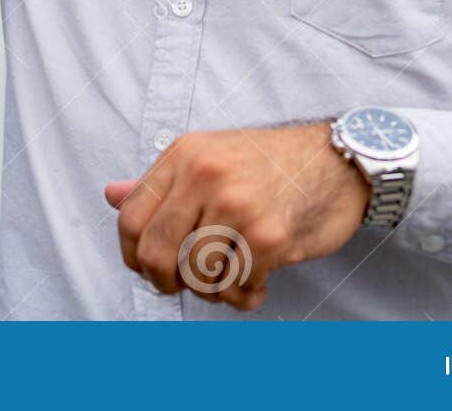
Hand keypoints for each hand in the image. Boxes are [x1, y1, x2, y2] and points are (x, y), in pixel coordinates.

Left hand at [104, 124, 371, 311]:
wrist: (339, 161)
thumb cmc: (271, 164)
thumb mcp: (208, 156)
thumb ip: (160, 182)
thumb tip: (112, 195)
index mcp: (184, 156)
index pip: (129, 219)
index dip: (133, 256)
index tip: (151, 268)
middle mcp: (205, 176)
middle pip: (155, 254)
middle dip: (167, 282)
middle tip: (188, 284)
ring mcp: (237, 205)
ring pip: (196, 276)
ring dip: (212, 291)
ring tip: (231, 279)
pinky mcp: (269, 236)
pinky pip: (236, 288)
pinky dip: (244, 296)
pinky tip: (258, 282)